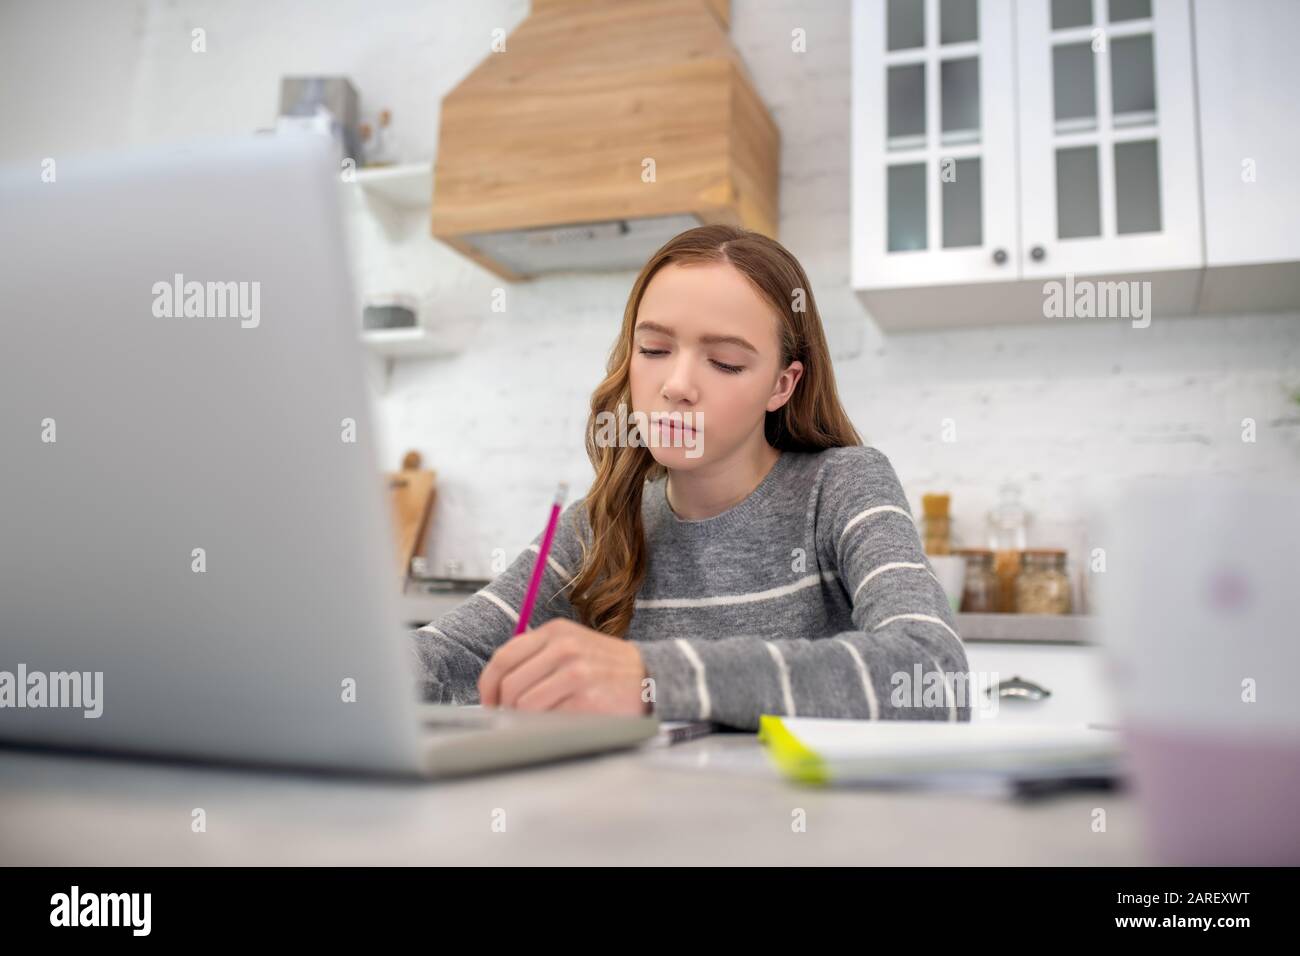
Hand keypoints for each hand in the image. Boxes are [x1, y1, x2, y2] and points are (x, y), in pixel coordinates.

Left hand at [478, 619, 651, 715]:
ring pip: (525, 703)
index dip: (488, 684)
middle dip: (505, 707)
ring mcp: (576, 672)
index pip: (504, 657)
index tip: (489, 701)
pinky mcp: (587, 698)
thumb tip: (500, 686)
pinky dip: (546, 726)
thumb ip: (538, 656)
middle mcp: (564, 647)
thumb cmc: (606, 666)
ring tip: (538, 721)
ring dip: (524, 719)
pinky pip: (548, 718)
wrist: (651, 677)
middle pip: (510, 684)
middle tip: (511, 717)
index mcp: (555, 632)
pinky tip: (558, 723)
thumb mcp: (572, 645)